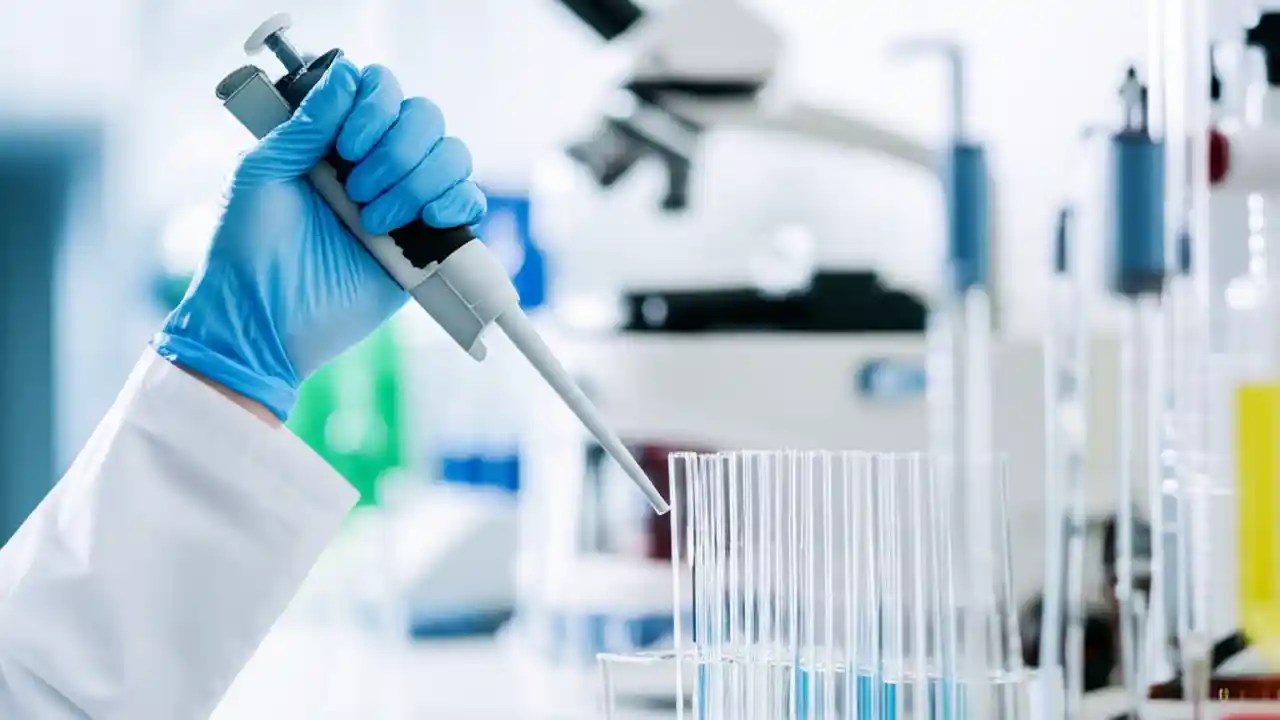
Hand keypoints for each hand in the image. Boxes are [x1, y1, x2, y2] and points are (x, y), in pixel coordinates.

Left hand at [154, 59, 485, 419]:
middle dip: (398, 150)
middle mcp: (375, 166)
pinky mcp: (427, 246)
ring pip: (452, 157)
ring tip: (375, 221)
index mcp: (334, 141)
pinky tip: (426, 221)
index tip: (346, 146)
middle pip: (426, 118)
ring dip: (420, 180)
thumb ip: (308, 124)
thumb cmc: (248, 250)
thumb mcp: (264, 172)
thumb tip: (347, 73)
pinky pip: (469, 205)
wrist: (263, 322)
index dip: (376, 108)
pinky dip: (457, 202)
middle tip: (356, 190)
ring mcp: (405, 204)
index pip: (382, 91)